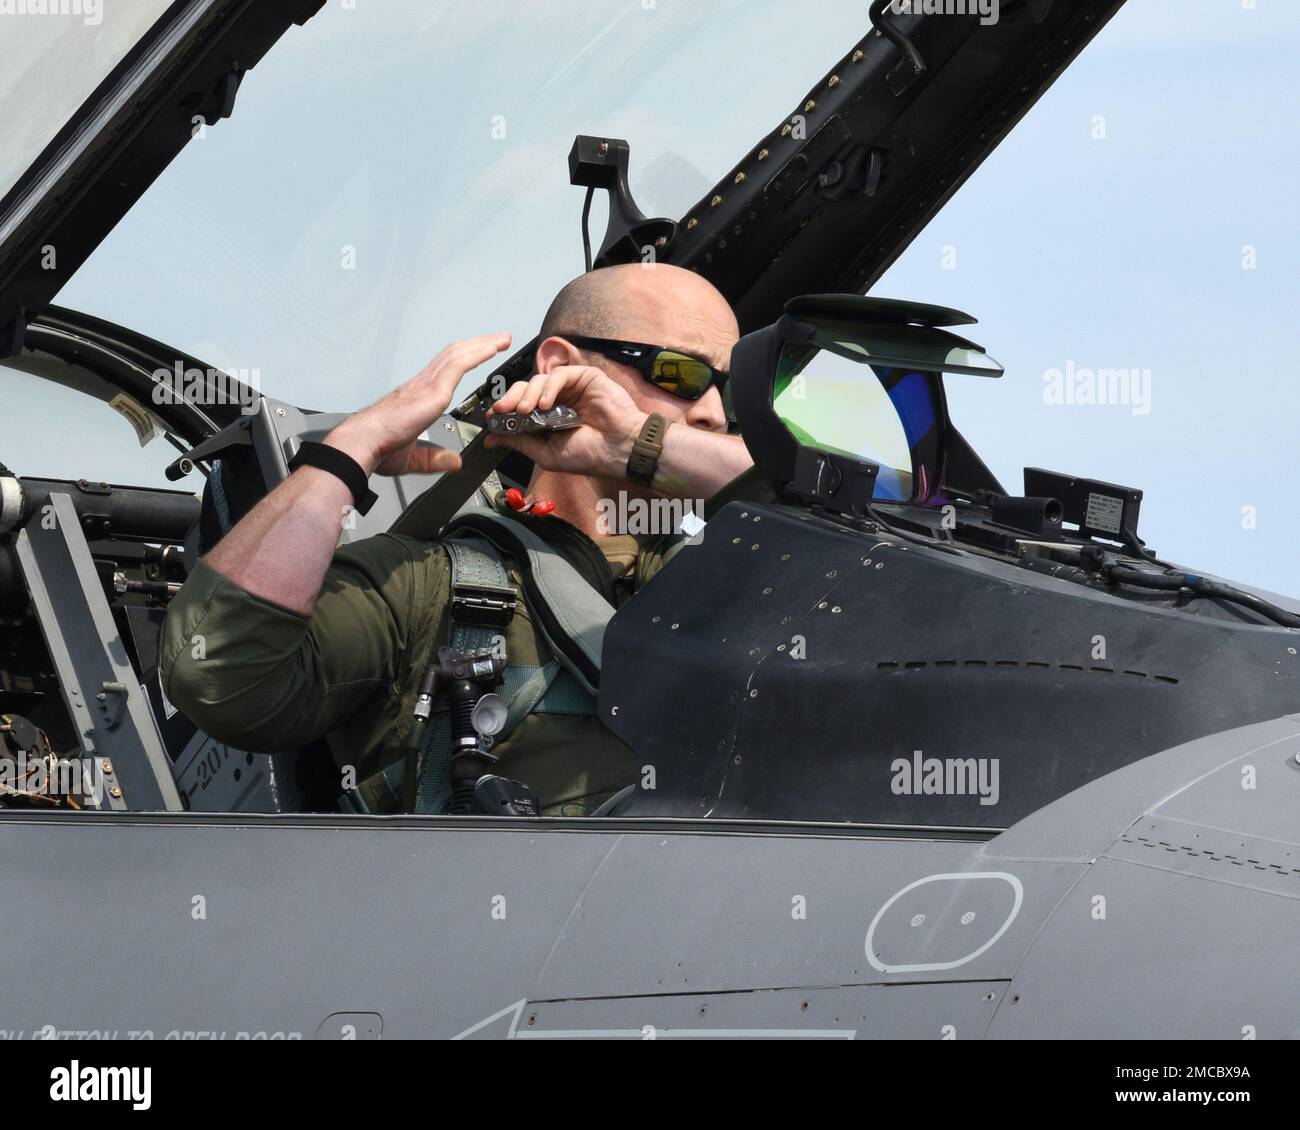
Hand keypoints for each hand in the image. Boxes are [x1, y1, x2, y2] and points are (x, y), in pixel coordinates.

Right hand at [325, 333, 511, 474]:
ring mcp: (426, 385)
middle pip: (454, 355)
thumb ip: (435, 458)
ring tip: (502, 340)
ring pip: (458, 355)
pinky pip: (458, 366)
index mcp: (417, 396)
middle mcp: (422, 384)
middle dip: (478, 345)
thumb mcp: (414, 458)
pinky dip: (477, 354)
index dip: (464, 358)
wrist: (364, 443)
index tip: (480, 354)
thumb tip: (454, 462)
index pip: (445, 370)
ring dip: (482, 345)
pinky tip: (491, 350)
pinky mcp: (432, 391)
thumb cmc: (378, 447)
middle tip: (498, 340)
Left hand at [483, 365, 648, 478]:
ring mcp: (570, 388)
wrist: (619, 450)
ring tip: (527, 411)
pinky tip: (546, 404)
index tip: (492, 416)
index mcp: (547, 419)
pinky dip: (548, 387)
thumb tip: (491, 440)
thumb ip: (519, 442)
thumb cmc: (589, 455)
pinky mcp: (584, 377)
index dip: (504, 409)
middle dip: (510, 398)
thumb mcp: (545, 454)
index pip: (519, 406)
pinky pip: (559, 374)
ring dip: (527, 394)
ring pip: (538, 380)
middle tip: (503, 410)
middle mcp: (557, 401)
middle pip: (525, 389)